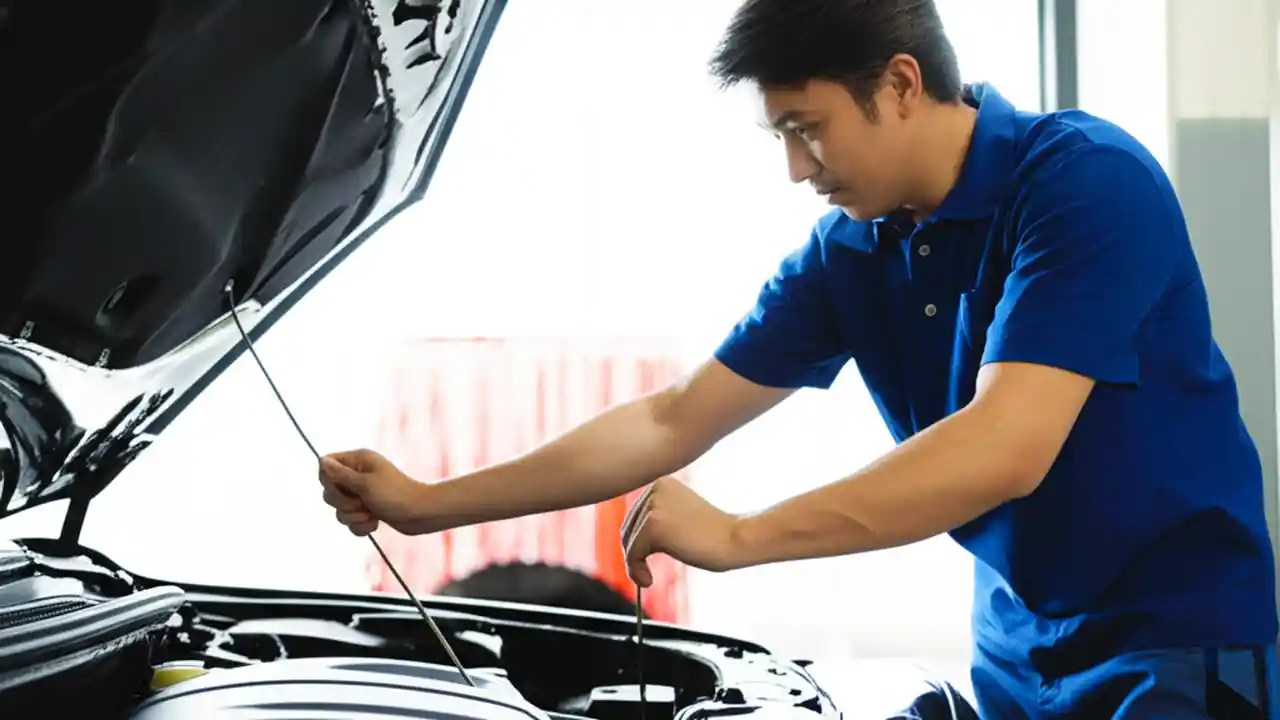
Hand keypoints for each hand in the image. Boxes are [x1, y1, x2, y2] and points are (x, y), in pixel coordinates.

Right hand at [318, 449, 427, 535]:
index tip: (344, 488)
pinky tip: (375, 523)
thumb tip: (321, 460)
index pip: (325, 466)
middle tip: (362, 502)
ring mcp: (362, 493)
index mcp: (358, 460)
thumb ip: (341, 475)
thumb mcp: (366, 484)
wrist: (421, 514)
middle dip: (344, 503)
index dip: (329, 481)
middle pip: (329, 492)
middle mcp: (357, 475)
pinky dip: (361, 526)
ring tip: (371, 514)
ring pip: (339, 510)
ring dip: (354, 517)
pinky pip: (350, 521)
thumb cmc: (396, 495)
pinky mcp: (367, 510)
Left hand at [621, 476, 743, 587]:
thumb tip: (626, 539)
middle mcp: (655, 489)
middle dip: (633, 552)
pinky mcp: (653, 525)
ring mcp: (654, 506)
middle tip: (643, 572)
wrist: (736, 538)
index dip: (635, 540)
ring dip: (634, 563)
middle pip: (628, 527)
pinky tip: (648, 580)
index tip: (643, 559)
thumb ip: (658, 518)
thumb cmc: (714, 533)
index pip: (635, 515)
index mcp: (662, 483)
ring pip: (629, 541)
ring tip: (647, 577)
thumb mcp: (681, 516)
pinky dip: (636, 570)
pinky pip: (633, 553)